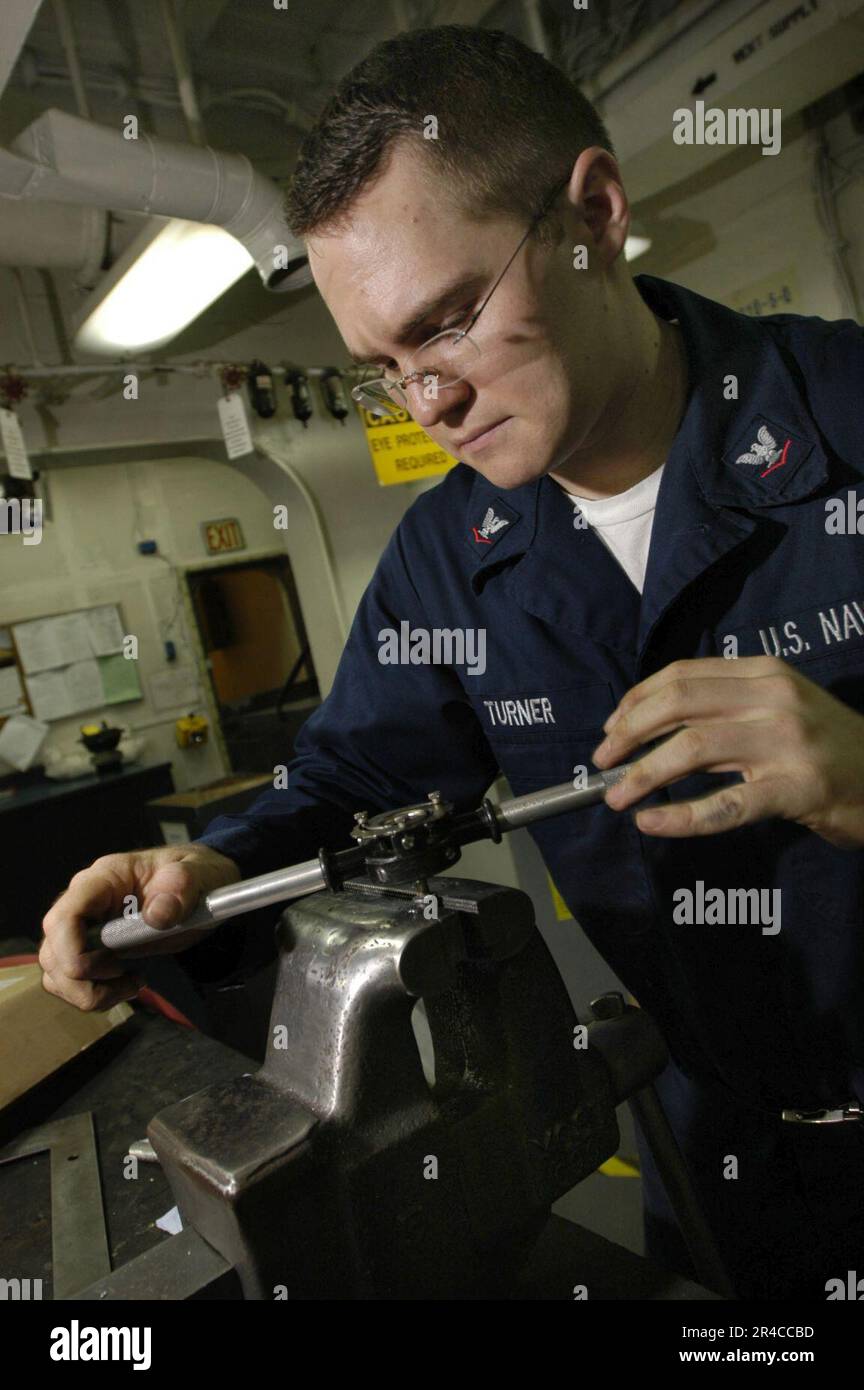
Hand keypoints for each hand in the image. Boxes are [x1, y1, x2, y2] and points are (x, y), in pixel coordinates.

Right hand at [39, 844, 240, 1012]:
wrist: (196, 887)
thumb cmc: (191, 876)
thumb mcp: (197, 874)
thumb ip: (180, 888)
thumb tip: (156, 916)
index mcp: (103, 879)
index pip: (64, 917)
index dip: (74, 951)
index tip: (116, 968)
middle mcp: (82, 903)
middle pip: (52, 952)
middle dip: (86, 981)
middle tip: (131, 978)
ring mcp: (81, 928)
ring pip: (56, 973)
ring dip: (89, 993)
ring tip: (132, 983)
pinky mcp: (87, 950)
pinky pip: (69, 983)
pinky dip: (93, 995)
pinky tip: (126, 985)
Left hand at [591, 655, 863, 846]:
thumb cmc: (826, 748)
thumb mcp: (780, 706)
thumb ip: (725, 705)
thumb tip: (648, 723)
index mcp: (764, 672)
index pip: (682, 676)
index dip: (635, 701)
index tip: (610, 728)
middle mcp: (774, 698)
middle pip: (678, 704)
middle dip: (627, 733)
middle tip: (601, 762)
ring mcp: (787, 742)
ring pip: (692, 748)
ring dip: (642, 774)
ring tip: (617, 796)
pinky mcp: (797, 789)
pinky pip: (725, 804)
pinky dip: (680, 817)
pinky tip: (653, 822)